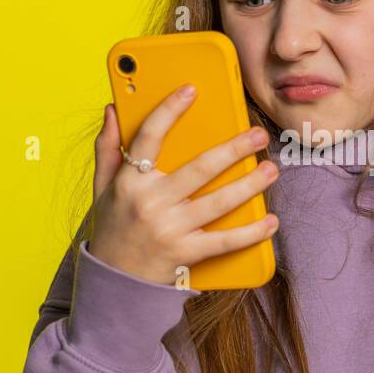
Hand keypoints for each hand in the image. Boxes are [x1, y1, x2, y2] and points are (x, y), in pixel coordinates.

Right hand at [89, 87, 279, 285]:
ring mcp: (170, 230)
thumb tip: (112, 109)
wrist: (113, 282)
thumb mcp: (103, 187)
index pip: (149, 137)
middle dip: (234, 149)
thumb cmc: (113, 228)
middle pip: (199, 168)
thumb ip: (108, 148)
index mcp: (130, 182)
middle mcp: (150, 203)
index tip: (191, 90)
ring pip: (218, 202)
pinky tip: (271, 221)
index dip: (169, 110)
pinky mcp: (185, 254)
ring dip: (250, 185)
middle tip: (259, 135)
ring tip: (271, 170)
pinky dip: (251, 233)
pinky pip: (224, 241)